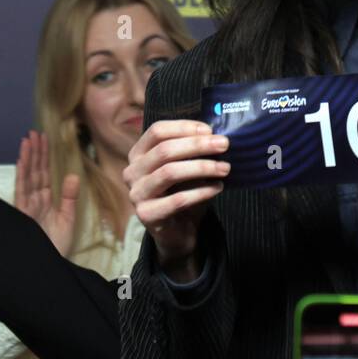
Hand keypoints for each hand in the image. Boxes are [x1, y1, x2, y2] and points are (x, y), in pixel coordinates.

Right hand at [14, 130, 79, 255]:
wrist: (49, 265)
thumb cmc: (56, 247)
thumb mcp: (67, 220)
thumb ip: (68, 198)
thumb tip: (71, 176)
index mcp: (44, 202)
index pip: (43, 175)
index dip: (43, 158)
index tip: (44, 140)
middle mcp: (34, 202)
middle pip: (34, 172)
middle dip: (34, 153)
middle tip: (35, 133)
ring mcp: (27, 206)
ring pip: (27, 176)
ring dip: (28, 158)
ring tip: (28, 139)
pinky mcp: (22, 213)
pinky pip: (22, 189)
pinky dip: (22, 173)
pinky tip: (23, 159)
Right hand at [123, 120, 229, 281]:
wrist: (177, 231)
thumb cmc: (182, 192)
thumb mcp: (186, 167)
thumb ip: (194, 151)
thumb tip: (216, 136)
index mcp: (139, 154)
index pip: (157, 131)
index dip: (184, 127)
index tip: (210, 130)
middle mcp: (132, 171)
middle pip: (164, 150)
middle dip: (198, 145)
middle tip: (224, 145)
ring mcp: (137, 194)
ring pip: (170, 172)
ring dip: (202, 167)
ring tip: (225, 168)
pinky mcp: (147, 215)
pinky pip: (178, 199)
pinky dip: (202, 192)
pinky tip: (218, 187)